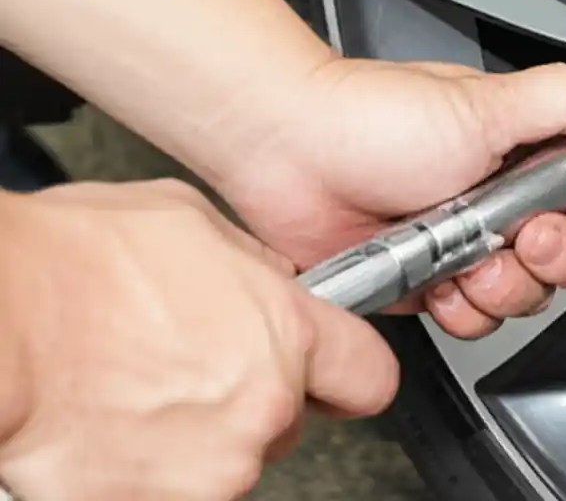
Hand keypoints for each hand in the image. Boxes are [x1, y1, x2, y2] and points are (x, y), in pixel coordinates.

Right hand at [0, 180, 396, 499]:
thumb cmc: (68, 266)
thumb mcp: (187, 220)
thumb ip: (253, 263)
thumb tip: (274, 279)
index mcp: (286, 332)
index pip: (369, 375)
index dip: (347, 372)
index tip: (333, 374)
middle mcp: (263, 406)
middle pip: (288, 419)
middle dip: (251, 398)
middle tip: (188, 365)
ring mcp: (213, 468)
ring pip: (229, 461)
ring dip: (196, 437)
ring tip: (134, 389)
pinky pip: (171, 493)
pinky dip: (145, 472)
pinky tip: (109, 424)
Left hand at [218, 60, 565, 337]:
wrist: (289, 153)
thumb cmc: (371, 118)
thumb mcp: (480, 103)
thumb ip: (561, 101)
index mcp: (532, 149)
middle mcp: (511, 198)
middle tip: (531, 235)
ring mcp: (475, 243)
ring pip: (535, 291)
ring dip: (511, 286)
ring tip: (473, 259)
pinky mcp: (438, 281)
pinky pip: (480, 318)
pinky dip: (466, 310)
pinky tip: (442, 283)